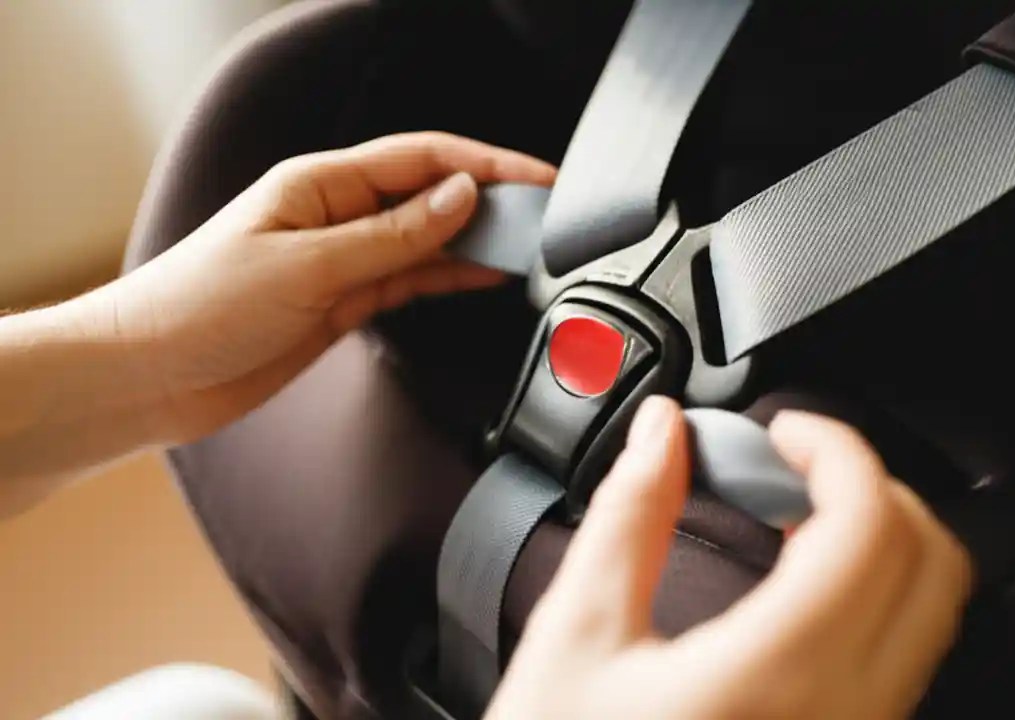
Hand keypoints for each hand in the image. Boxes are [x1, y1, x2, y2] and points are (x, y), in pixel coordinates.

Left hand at [84, 132, 554, 442]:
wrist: (149, 376)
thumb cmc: (199, 307)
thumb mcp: (308, 265)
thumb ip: (392, 235)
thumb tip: (461, 199)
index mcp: (321, 185)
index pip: (422, 160)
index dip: (486, 166)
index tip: (539, 181)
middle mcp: (336, 215)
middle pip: (431, 197)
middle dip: (491, 203)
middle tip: (549, 220)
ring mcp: (341, 261)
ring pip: (426, 241)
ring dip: (476, 244)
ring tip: (531, 250)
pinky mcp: (341, 304)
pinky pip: (409, 281)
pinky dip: (448, 278)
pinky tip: (483, 277)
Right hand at [486, 397, 972, 719]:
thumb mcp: (579, 638)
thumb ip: (629, 516)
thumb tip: (660, 434)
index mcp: (776, 675)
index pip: (870, 524)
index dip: (835, 448)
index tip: (783, 433)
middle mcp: (843, 715)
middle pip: (929, 559)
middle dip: (868, 487)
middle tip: (792, 469)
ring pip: (933, 612)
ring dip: (879, 540)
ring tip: (791, 524)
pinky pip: (908, 660)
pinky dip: (875, 596)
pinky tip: (799, 590)